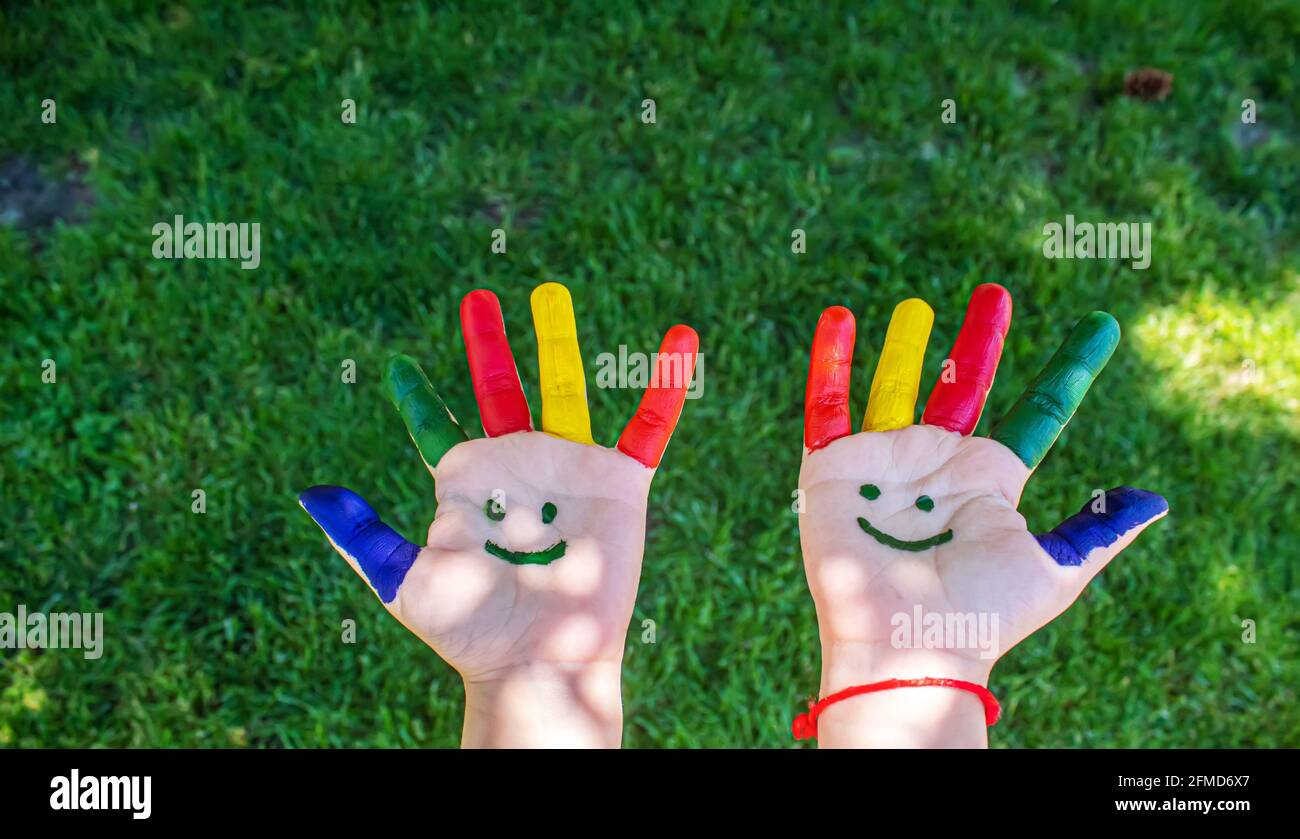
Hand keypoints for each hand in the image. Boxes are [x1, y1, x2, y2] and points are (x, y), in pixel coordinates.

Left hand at [299, 283, 697, 746]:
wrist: (539, 660)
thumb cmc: (471, 629)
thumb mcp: (404, 579)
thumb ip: (363, 533)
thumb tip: (308, 490)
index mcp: (467, 483)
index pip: (435, 425)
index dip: (417, 396)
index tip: (399, 366)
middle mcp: (517, 467)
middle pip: (499, 387)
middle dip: (488, 344)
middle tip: (477, 297)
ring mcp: (570, 470)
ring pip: (565, 388)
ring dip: (559, 340)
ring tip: (551, 293)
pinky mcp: (619, 484)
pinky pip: (648, 425)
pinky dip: (666, 384)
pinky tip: (680, 338)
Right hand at [798, 284, 1166, 746]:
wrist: (907, 643)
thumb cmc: (981, 613)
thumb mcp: (1052, 568)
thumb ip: (1096, 529)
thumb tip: (1157, 499)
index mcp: (990, 481)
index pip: (1037, 412)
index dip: (1068, 371)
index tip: (1102, 326)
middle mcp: (938, 464)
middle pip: (963, 384)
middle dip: (980, 341)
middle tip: (997, 295)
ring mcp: (884, 464)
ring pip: (894, 387)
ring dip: (902, 348)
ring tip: (914, 306)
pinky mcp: (834, 469)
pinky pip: (828, 406)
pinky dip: (829, 364)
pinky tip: (839, 320)